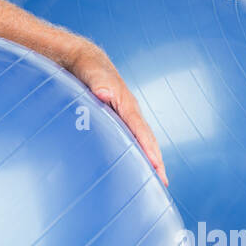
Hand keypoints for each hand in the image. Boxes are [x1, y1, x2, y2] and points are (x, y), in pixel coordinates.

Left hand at [66, 42, 168, 187]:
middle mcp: (128, 113)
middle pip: (146, 140)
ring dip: (146, 161)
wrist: (84, 61)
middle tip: (162, 184)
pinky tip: (130, 168)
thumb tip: (105, 94)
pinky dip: (132, 155)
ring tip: (153, 183)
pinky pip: (127, 141)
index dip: (149, 149)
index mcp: (126, 104)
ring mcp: (123, 119)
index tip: (157, 167)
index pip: (141, 130)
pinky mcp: (114, 121)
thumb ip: (98, 82)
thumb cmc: (88, 66)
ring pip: (138, 142)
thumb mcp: (91, 71)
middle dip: (155, 161)